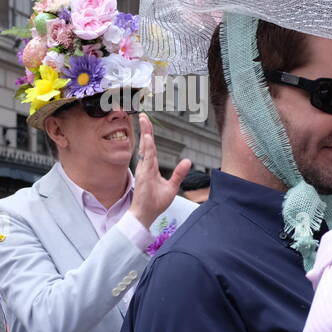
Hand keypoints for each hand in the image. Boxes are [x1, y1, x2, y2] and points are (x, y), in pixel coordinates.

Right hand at [130, 113, 191, 229]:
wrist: (146, 215)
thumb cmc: (155, 203)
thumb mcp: (171, 186)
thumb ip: (179, 173)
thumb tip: (188, 161)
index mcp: (151, 167)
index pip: (151, 148)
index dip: (149, 134)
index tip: (147, 122)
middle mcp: (146, 166)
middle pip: (146, 144)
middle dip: (145, 129)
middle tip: (143, 115)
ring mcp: (144, 170)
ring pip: (145, 148)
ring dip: (145, 134)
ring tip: (144, 120)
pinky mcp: (144, 176)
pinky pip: (146, 159)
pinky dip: (148, 148)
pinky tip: (148, 138)